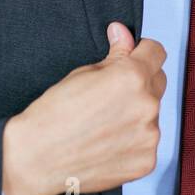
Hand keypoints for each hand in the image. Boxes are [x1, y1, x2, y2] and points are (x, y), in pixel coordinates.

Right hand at [2, 22, 166, 194]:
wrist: (36, 159)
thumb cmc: (53, 115)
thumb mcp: (82, 73)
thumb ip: (115, 53)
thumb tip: (122, 33)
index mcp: (132, 76)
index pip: (157, 52)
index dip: (142, 51)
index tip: (132, 57)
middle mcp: (147, 105)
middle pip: (158, 82)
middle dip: (140, 82)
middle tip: (111, 94)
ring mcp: (149, 136)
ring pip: (152, 114)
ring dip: (136, 113)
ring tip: (105, 123)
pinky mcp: (146, 161)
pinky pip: (147, 142)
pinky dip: (132, 141)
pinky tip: (107, 143)